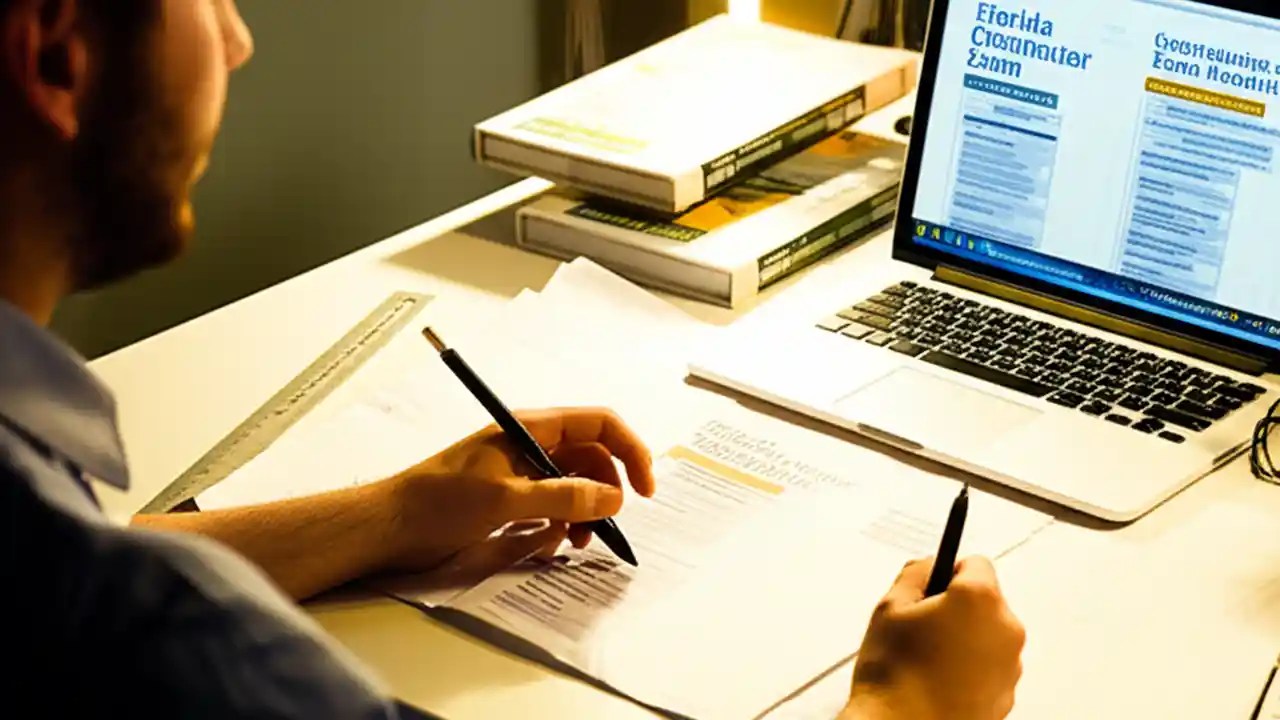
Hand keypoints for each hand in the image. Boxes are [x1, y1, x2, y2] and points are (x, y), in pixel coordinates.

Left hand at [377, 408, 654, 585]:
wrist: (391, 526)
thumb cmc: (438, 501)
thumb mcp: (505, 498)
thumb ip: (562, 496)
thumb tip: (612, 497)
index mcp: (531, 427)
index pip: (599, 423)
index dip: (629, 450)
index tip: (645, 488)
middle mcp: (532, 444)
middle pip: (593, 457)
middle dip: (607, 490)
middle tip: (606, 526)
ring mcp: (523, 472)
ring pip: (576, 485)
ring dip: (586, 512)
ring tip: (577, 541)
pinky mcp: (512, 499)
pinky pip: (555, 505)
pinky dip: (564, 523)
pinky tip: (553, 542)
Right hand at [842, 557, 1024, 719]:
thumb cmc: (896, 676)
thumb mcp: (889, 608)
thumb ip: (914, 574)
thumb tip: (928, 566)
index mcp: (979, 599)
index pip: (975, 562)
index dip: (948, 571)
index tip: (931, 587)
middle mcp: (1006, 629)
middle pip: (985, 600)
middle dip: (956, 607)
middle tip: (920, 626)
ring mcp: (1011, 666)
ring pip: (987, 634)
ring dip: (964, 638)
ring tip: (926, 658)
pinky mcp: (1007, 695)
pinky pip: (989, 666)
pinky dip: (970, 668)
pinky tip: (939, 680)